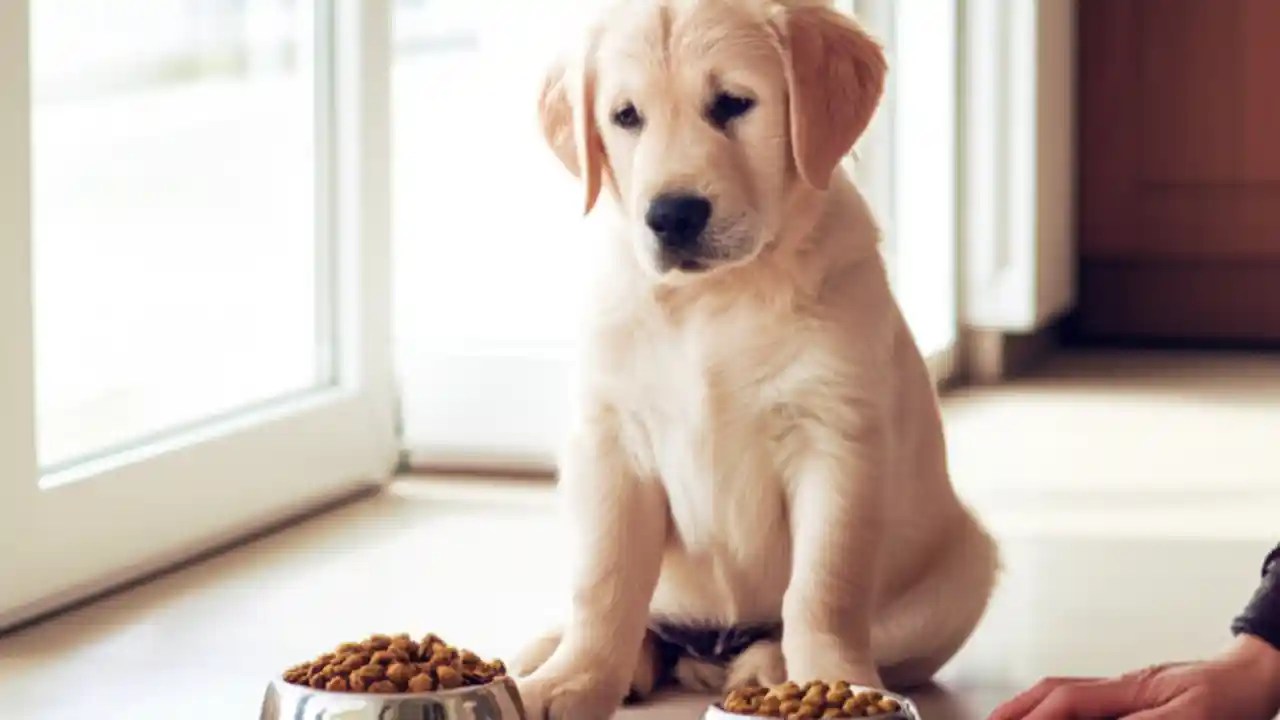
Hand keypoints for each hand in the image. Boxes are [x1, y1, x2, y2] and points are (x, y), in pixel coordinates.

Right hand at [989, 636, 1279, 719]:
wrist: (1255, 677)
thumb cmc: (1230, 697)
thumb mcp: (1188, 716)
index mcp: (1128, 689)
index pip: (1066, 702)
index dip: (1034, 717)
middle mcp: (1119, 687)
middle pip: (1053, 692)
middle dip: (1016, 709)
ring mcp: (1125, 691)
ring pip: (1063, 694)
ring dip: (1029, 708)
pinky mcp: (1134, 700)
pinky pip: (1081, 701)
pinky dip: (1054, 710)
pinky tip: (1049, 719)